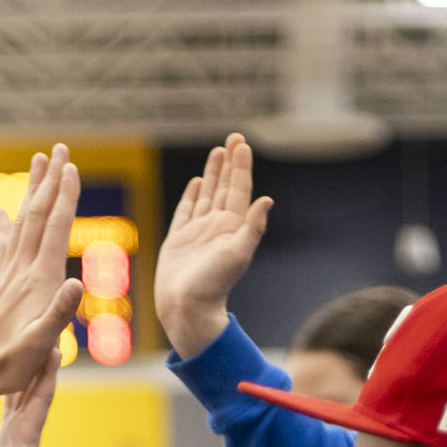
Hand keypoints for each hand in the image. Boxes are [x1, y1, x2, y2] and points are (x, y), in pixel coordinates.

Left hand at [0, 147, 82, 399]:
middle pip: (37, 214)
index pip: (55, 228)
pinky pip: (4, 245)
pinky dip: (7, 223)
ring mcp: (6, 276)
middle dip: (49, 180)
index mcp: (38, 280)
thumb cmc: (9, 366)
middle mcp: (20, 271)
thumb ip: (59, 314)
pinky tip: (4, 212)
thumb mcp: (41, 345)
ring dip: (31, 191)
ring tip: (36, 165)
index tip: (71, 166)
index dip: (64, 196)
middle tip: (58, 148)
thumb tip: (75, 283)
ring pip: (21, 222)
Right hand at [156, 134, 272, 359]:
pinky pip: (187, 211)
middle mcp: (217, 226)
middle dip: (230, 162)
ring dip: (213, 173)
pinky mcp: (179, 241)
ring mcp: (198, 232)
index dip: (241, 166)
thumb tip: (267, 200)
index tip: (242, 143)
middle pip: (225, 187)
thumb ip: (253, 228)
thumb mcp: (237, 255)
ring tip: (218, 152)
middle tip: (234, 137)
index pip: (239, 189)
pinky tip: (198, 183)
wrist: (186, 309)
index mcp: (232, 227)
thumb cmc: (212, 285)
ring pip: (208, 195)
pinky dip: (193, 195)